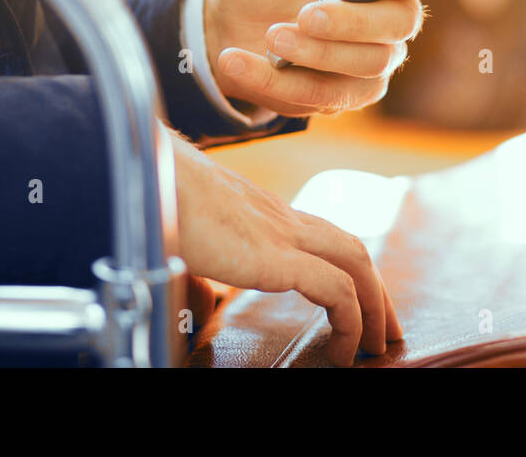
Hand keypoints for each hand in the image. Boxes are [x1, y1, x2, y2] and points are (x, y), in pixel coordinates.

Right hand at [172, 132, 400, 364]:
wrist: (141, 175)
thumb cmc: (151, 199)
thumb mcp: (186, 238)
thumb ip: (205, 266)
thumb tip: (206, 304)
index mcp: (261, 212)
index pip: (321, 236)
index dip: (347, 268)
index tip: (357, 302)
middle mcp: (281, 217)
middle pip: (350, 247)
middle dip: (376, 289)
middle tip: (384, 329)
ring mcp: (282, 232)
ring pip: (355, 261)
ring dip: (374, 304)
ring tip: (376, 344)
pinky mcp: (277, 255)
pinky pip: (336, 289)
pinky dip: (351, 319)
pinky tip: (344, 349)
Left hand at [204, 0, 478, 116]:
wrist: (228, 7)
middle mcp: (394, 17)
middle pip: (401, 28)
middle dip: (351, 23)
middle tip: (304, 12)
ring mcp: (372, 60)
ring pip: (366, 69)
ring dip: (313, 54)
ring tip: (269, 34)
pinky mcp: (341, 94)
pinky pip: (324, 98)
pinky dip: (276, 83)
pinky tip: (235, 59)